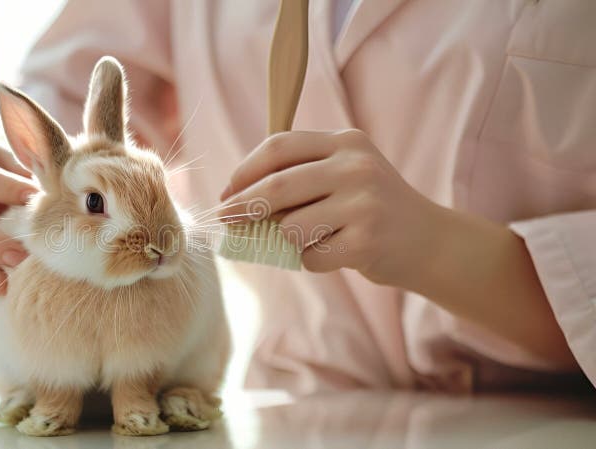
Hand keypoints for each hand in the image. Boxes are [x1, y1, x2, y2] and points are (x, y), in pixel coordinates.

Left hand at [220, 129, 576, 365]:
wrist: (429, 241)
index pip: (279, 147)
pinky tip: (336, 254)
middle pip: (277, 186)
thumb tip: (235, 200)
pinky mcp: (367, 241)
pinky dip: (312, 261)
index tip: (227, 192)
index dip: (245, 170)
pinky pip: (311, 257)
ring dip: (286, 240)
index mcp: (346, 142)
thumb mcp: (344, 176)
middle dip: (243, 205)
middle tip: (224, 219)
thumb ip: (300, 177)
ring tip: (311, 239)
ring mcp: (364, 203)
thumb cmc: (372, 209)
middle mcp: (356, 167)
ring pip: (291, 227)